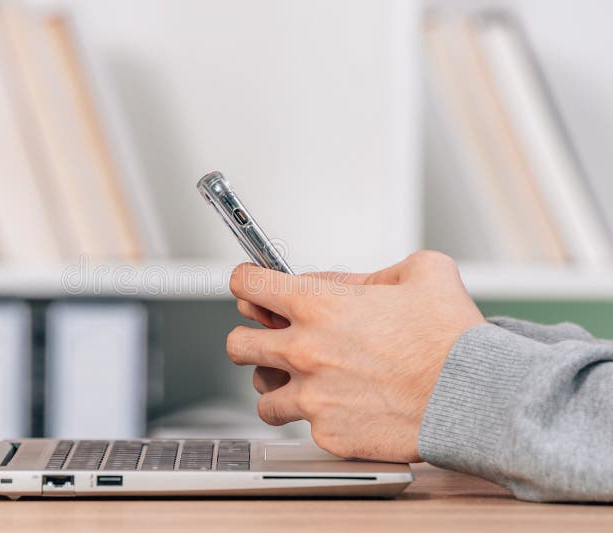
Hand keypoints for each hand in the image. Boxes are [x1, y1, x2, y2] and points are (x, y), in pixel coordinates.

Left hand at [227, 251, 484, 461]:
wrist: (475, 397)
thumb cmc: (452, 339)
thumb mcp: (422, 272)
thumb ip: (370, 273)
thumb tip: (341, 284)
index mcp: (319, 305)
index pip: (247, 284)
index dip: (246, 282)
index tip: (250, 288)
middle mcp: (305, 350)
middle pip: (237, 343)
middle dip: (251, 338)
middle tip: (271, 340)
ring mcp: (312, 396)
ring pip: (261, 393)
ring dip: (278, 384)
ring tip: (305, 380)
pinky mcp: (326, 433)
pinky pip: (300, 425)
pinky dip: (315, 417)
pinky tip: (341, 406)